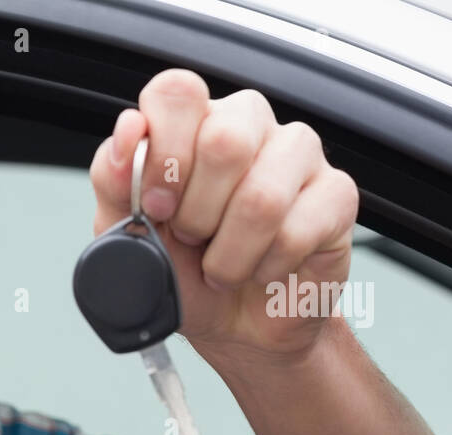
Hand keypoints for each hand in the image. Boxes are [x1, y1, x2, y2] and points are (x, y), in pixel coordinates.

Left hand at [89, 70, 359, 364]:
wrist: (229, 325)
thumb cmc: (181, 271)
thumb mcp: (126, 235)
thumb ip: (114, 181)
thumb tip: (128, 132)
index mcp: (192, 123)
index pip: (177, 92)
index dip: (163, 152)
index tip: (156, 205)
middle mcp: (247, 125)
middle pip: (224, 140)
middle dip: (197, 213)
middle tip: (193, 239)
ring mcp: (298, 155)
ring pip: (262, 196)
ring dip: (230, 253)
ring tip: (223, 265)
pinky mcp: (337, 194)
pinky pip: (296, 231)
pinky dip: (264, 267)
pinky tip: (261, 269)